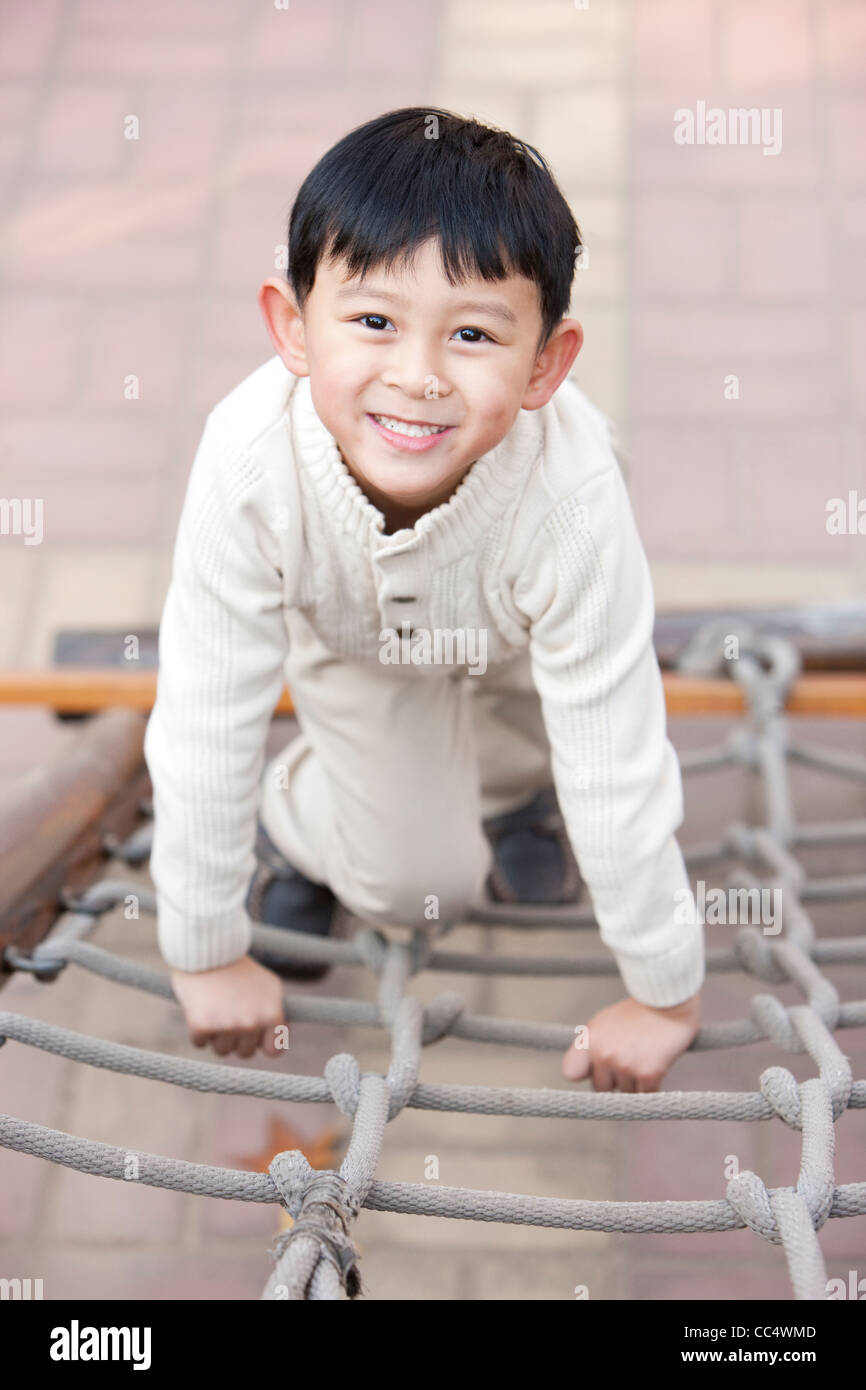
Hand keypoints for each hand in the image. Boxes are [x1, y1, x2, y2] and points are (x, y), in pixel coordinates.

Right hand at [170, 955, 286, 1058]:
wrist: (207, 948)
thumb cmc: (238, 967)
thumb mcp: (268, 985)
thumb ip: (274, 1012)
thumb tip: (278, 1040)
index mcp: (272, 1013)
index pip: (273, 1051)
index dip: (262, 1043)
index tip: (254, 1034)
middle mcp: (252, 1022)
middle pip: (244, 1053)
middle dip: (237, 1038)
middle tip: (229, 1013)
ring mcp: (227, 1025)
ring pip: (222, 1050)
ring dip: (217, 1035)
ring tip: (215, 1008)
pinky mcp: (202, 1025)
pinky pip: (200, 1043)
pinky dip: (197, 1030)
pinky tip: (199, 1009)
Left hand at [561, 991, 700, 1091]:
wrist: (670, 1001)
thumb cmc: (641, 1011)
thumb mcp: (607, 1021)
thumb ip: (595, 1045)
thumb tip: (587, 1072)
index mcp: (590, 1038)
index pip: (571, 1072)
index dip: (586, 1074)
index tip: (597, 1071)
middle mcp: (603, 1053)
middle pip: (601, 1088)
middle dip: (614, 1080)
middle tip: (630, 1062)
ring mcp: (624, 1064)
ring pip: (625, 1092)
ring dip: (636, 1082)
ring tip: (646, 1058)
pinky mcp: (647, 1073)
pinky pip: (645, 1094)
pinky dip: (653, 1086)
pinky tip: (658, 1067)